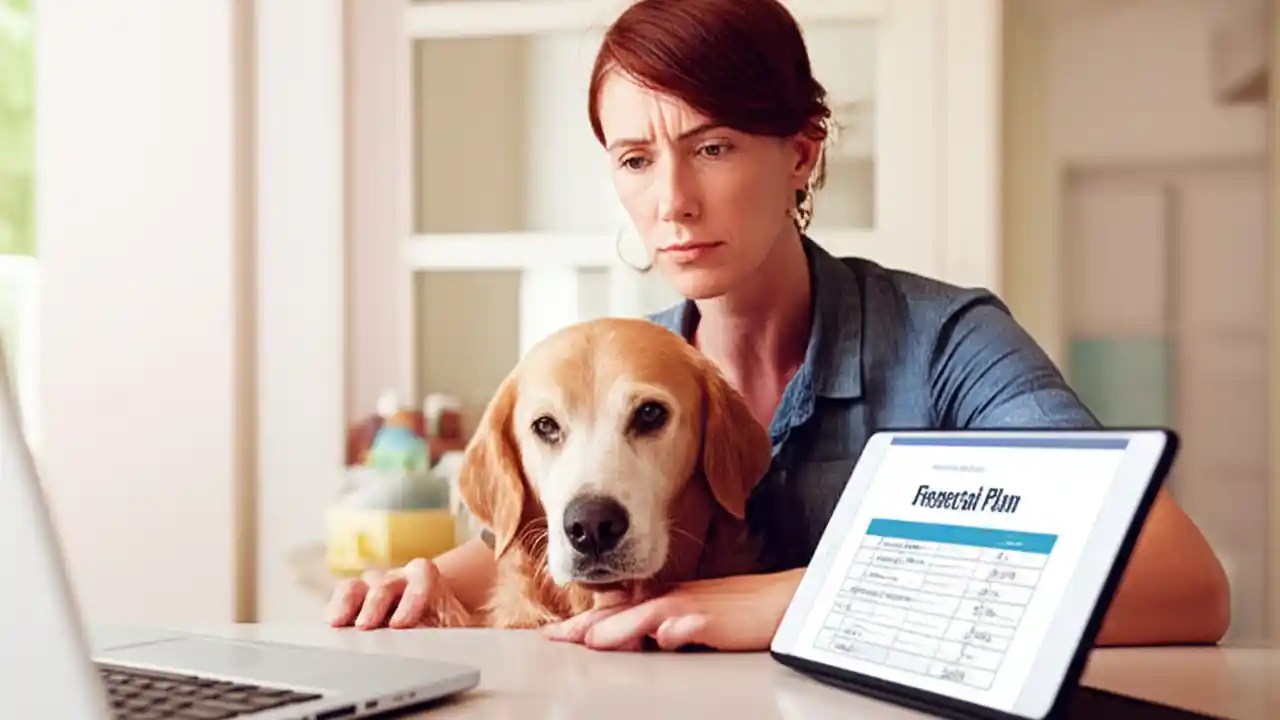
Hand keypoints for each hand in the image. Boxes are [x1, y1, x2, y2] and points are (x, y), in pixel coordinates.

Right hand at [326, 558, 473, 629]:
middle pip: (386, 581)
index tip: (403, 624)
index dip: (412, 596)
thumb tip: (480, 630)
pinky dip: (336, 608)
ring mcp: (377, 588)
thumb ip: (458, 625)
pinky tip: (332, 623)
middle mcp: (401, 579)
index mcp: (430, 581)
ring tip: (341, 622)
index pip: (422, 574)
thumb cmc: (447, 627)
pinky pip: (343, 597)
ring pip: (360, 584)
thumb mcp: (459, 628)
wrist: (435, 626)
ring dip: (350, 601)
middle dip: (377, 603)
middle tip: (369, 626)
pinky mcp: (358, 602)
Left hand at [540, 568, 803, 650]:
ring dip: (620, 628)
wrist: (783, 601)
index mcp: (666, 600)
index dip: (586, 623)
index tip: (555, 635)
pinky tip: (666, 636)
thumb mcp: (695, 621)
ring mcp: (695, 606)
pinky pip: (695, 623)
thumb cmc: (742, 612)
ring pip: (649, 615)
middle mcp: (674, 599)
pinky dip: (678, 629)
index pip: (618, 611)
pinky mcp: (717, 618)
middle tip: (554, 639)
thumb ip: (668, 627)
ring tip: (593, 640)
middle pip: (622, 612)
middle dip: (586, 626)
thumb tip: (646, 638)